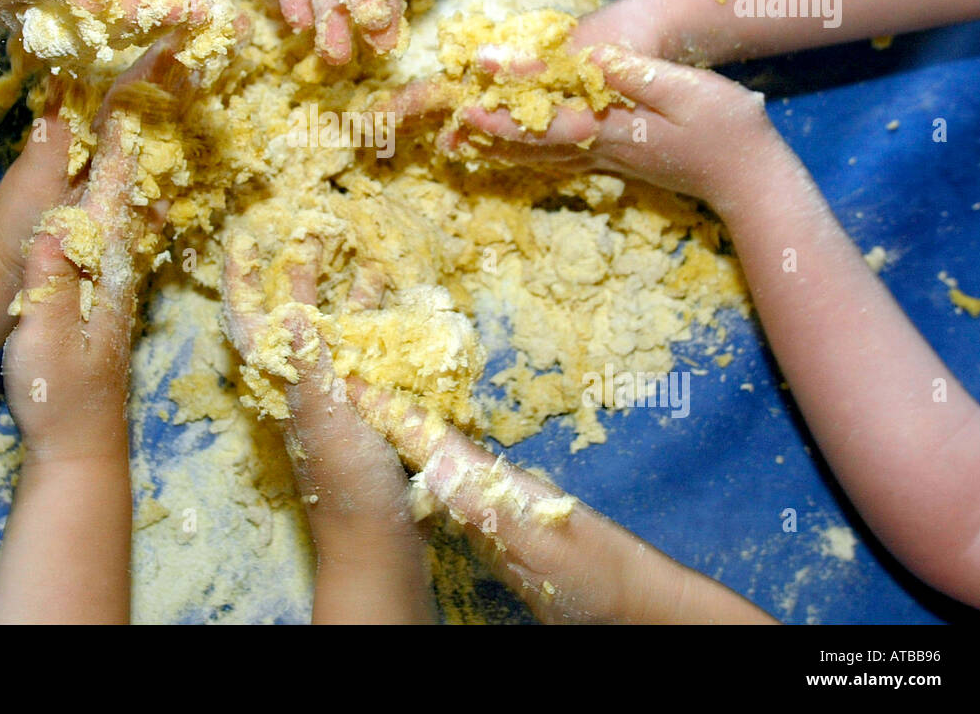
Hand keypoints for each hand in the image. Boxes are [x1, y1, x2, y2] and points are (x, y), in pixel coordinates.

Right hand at [2, 40, 194, 457]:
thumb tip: (54, 230)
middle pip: (137, 168)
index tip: (152, 65)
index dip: (132, 122)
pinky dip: (120, 174)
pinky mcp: (103, 279)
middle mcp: (119, 253)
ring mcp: (114, 265)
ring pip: (131, 185)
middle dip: (151, 110)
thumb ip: (50, 288)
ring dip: (140, 134)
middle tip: (172, 48)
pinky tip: (120, 159)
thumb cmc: (60, 396)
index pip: (120, 177)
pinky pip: (115, 212)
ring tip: (157, 79)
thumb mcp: (45, 342)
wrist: (80, 442)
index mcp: (106, 259)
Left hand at [221, 231, 434, 622]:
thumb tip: (290, 310)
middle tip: (311, 233)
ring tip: (361, 258)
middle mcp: (304, 386)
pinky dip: (378, 325)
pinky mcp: (367, 411)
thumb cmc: (349, 487)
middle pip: (293, 318)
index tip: (243, 240)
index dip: (244, 281)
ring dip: (343, 294)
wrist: (381, 541)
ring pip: (335, 333)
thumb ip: (310, 368)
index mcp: (285, 386)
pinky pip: (369, 355)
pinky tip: (398, 310)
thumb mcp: (327, 422)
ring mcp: (336, 398)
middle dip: (298, 274)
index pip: (255, 323)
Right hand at [349, 379, 772, 623]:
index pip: (425, 435)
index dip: (385, 409)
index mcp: (490, 480)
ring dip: (398, 434)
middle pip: (424, 437)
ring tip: (362, 412)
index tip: (343, 379)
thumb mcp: (537, 540)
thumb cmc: (592, 572)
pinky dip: (418, 468)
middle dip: (385, 409)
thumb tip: (434, 465)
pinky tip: (408, 470)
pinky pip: (444, 489)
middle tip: (342, 380)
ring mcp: (492, 502)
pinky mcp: (497, 528)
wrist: (636, 600)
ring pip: (433, 460)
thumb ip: (489, 503)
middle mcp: (487, 482)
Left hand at [458, 45, 771, 210]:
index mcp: (614, 128)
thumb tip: (590, 60)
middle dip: (486, 132)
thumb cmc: (730, 128)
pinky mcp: (613, 163)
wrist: (750, 179)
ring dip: (497, 149)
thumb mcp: (691, 91)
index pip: (548, 116)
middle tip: (445, 124)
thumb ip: (636, 77)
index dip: (507, 100)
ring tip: (460, 141)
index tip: (473, 84)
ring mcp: (605, 161)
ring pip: (539, 156)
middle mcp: (601, 150)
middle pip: (530, 143)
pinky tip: (508, 157)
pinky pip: (557, 161)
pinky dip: (525, 158)